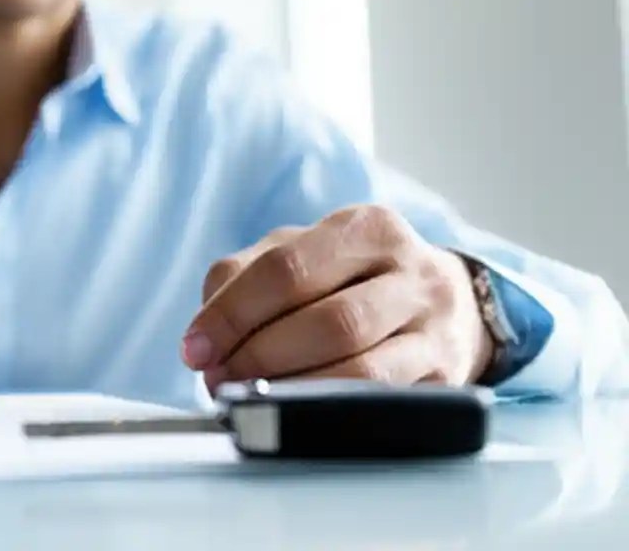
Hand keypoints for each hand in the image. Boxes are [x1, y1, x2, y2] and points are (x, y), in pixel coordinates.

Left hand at [181, 205, 493, 392]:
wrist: (445, 303)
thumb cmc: (350, 280)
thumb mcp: (299, 256)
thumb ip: (242, 280)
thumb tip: (204, 338)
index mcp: (363, 228)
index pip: (286, 269)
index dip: (232, 314)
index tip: (195, 349)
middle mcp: (409, 270)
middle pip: (326, 320)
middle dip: (261, 357)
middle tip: (220, 380)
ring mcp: (433, 325)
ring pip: (358, 366)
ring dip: (293, 389)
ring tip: (252, 397)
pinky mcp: (445, 376)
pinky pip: (381, 399)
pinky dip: (330, 409)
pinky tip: (298, 413)